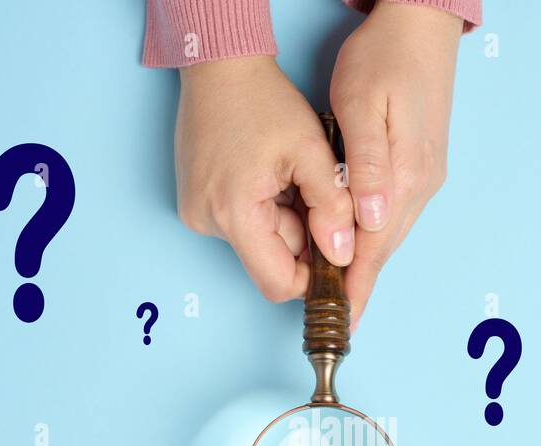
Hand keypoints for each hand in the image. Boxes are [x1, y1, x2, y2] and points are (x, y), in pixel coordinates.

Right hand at [175, 56, 354, 302]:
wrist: (219, 66)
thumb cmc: (262, 100)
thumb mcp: (311, 151)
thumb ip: (332, 206)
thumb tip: (344, 255)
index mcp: (233, 214)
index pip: (277, 283)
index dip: (311, 279)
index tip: (336, 256)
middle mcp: (207, 222)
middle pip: (270, 261)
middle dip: (302, 238)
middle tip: (315, 195)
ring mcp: (197, 214)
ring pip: (259, 242)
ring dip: (285, 220)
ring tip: (290, 176)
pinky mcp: (196, 204)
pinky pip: (243, 223)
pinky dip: (266, 209)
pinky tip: (271, 175)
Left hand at [331, 0, 462, 322]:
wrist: (422, 23)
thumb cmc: (385, 57)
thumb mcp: (364, 105)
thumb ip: (367, 166)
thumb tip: (370, 221)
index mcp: (405, 175)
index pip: (375, 247)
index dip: (356, 287)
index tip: (343, 321)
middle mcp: (421, 184)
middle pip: (384, 249)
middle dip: (360, 286)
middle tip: (337, 321)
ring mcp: (425, 176)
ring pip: (389, 233)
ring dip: (366, 263)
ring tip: (342, 294)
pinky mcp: (421, 165)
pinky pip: (394, 215)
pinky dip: (374, 237)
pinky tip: (357, 244)